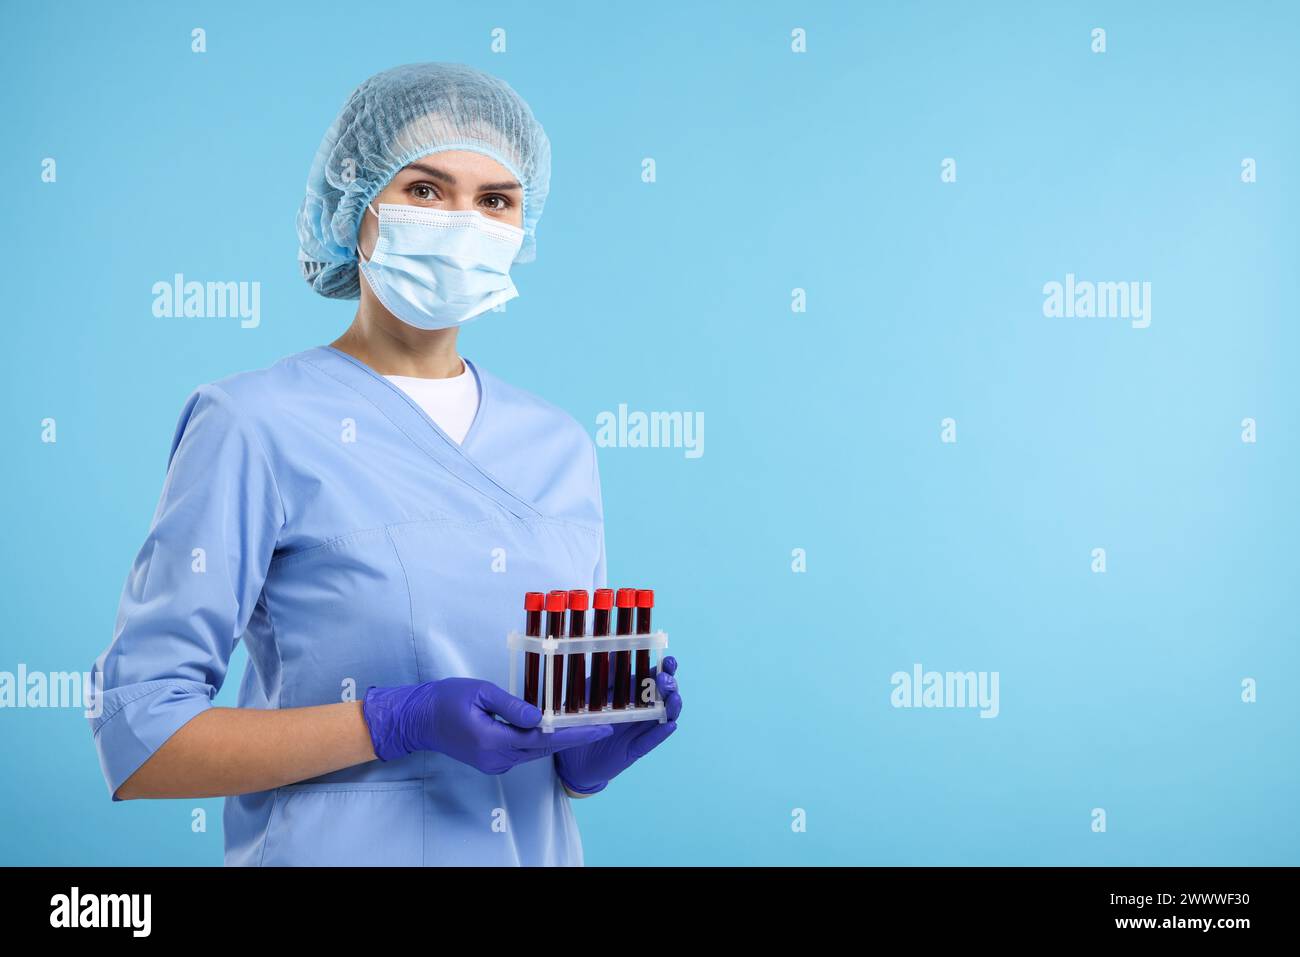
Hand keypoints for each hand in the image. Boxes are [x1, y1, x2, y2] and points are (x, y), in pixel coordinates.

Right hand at [363, 677, 612, 773]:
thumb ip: (512, 706)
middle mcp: (496, 759)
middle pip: (544, 749)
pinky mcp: (492, 762)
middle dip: (574, 738)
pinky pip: (523, 752)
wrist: (418, 719)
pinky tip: (554, 728)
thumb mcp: (480, 692)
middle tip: (603, 726)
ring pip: (534, 752)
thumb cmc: (445, 700)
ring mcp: (494, 764)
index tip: (599, 729)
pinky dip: (540, 741)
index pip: (543, 739)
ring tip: (585, 725)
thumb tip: (541, 717)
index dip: (574, 734)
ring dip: (558, 740)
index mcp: (494, 741)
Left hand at [555, 656, 681, 794]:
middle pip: (665, 695)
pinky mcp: (634, 749)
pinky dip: (661, 733)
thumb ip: (604, 678)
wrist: (571, 757)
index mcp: (632, 694)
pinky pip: (651, 741)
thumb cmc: (582, 721)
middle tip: (664, 680)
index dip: (665, 669)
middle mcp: (641, 710)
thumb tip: (615, 653)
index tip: (668, 661)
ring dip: (672, 707)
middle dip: (670, 685)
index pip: (654, 678)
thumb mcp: (589, 694)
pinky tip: (669, 725)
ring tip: (673, 699)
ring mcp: (640, 730)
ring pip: (664, 717)